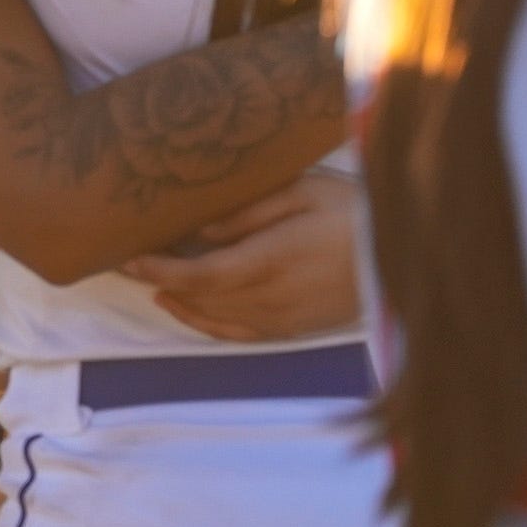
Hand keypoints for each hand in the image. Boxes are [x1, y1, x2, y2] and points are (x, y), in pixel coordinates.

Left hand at [118, 171, 360, 341]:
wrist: (406, 255)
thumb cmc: (353, 213)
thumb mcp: (302, 194)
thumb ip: (247, 214)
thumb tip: (198, 230)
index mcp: (271, 261)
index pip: (200, 274)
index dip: (159, 270)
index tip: (127, 257)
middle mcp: (273, 297)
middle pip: (200, 296)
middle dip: (157, 279)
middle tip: (121, 259)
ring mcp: (284, 318)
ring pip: (215, 316)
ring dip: (176, 299)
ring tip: (143, 276)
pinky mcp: (295, 329)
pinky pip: (238, 332)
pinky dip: (203, 321)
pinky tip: (181, 304)